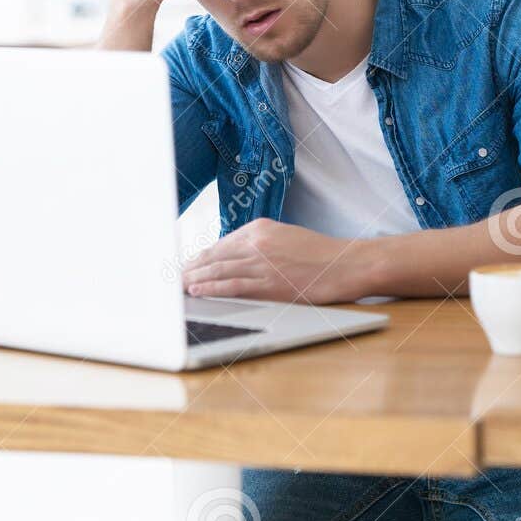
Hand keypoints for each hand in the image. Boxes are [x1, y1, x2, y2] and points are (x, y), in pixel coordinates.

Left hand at [181, 218, 365, 303]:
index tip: (186, 267)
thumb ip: (260, 245)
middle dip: (190, 269)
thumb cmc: (321, 254)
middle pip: (213, 257)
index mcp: (260, 228)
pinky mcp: (269, 283)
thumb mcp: (286, 238)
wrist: (347, 264)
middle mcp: (256, 242)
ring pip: (217, 270)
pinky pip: (232, 286)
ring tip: (178, 288)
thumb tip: (233, 259)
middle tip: (173, 280)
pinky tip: (197, 292)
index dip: (199, 258)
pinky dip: (211, 288)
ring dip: (194, 280)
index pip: (219, 244)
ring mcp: (262, 262)